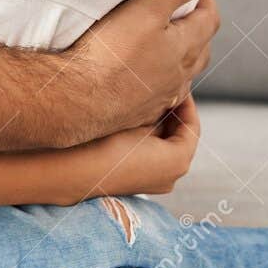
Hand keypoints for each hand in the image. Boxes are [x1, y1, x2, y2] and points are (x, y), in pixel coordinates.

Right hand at [61, 0, 220, 144]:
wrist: (77, 100)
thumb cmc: (109, 54)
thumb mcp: (147, 8)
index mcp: (186, 48)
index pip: (209, 18)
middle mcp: (179, 76)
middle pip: (200, 47)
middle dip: (195, 24)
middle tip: (181, 7)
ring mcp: (160, 96)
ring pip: (182, 73)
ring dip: (179, 54)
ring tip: (164, 39)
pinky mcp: (139, 111)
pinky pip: (160, 92)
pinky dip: (159, 78)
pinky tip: (145, 74)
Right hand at [81, 97, 200, 200]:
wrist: (75, 172)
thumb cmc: (107, 144)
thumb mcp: (139, 120)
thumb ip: (159, 110)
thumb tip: (167, 99)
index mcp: (179, 160)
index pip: (192, 126)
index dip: (186, 103)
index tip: (178, 85)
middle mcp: (173, 176)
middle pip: (180, 137)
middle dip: (173, 114)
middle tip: (165, 90)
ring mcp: (157, 182)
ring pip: (166, 147)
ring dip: (161, 126)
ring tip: (150, 103)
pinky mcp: (140, 182)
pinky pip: (154, 156)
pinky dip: (151, 139)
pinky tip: (136, 122)